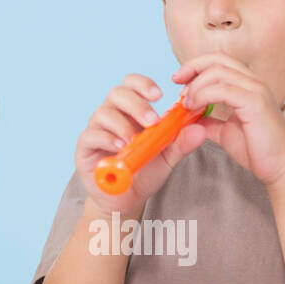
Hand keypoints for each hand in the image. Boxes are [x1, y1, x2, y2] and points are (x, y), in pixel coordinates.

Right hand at [75, 73, 208, 213]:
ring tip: (135, 140)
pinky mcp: (84, 149)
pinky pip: (91, 135)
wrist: (126, 200)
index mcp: (129, 111)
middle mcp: (110, 116)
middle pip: (117, 93)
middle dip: (137, 104)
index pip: (131, 84)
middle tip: (153, 121)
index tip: (160, 95)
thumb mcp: (167, 157)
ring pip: (103, 113)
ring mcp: (96, 131)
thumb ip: (181, 142)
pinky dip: (106, 139)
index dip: (143, 84)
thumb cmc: (144, 173)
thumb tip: (200, 129)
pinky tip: (120, 148)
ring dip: (122, 124)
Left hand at [172, 53, 284, 187]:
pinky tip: (195, 109)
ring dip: (195, 85)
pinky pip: (222, 90)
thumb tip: (189, 117)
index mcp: (248, 84)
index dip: (196, 65)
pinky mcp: (255, 103)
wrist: (280, 167)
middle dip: (191, 67)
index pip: (219, 60)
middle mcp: (253, 82)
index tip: (179, 80)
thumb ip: (209, 120)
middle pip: (217, 59)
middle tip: (176, 83)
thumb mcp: (225, 131)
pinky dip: (203, 95)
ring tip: (186, 104)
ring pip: (217, 72)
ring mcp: (256, 90)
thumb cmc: (257, 150)